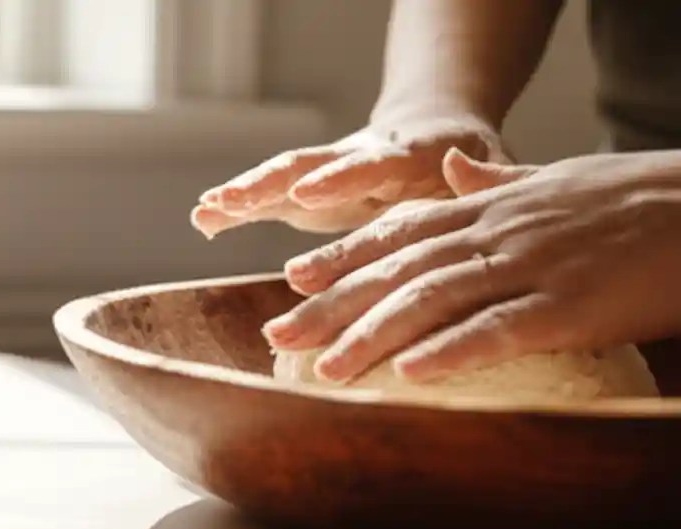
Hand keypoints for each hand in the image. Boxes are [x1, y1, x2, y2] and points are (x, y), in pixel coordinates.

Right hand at [190, 113, 507, 236]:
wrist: (437, 138)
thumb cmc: (476, 166)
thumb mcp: (497, 167)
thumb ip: (483, 176)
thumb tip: (460, 170)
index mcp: (409, 153)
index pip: (372, 163)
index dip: (340, 180)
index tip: (307, 196)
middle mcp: (359, 155)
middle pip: (312, 163)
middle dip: (271, 183)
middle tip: (235, 201)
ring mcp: (329, 172)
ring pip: (284, 176)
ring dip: (246, 194)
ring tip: (208, 209)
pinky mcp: (309, 192)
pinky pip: (269, 198)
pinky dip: (237, 208)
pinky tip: (202, 219)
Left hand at [261, 148, 680, 382]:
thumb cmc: (638, 201)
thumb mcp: (556, 182)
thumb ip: (499, 182)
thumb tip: (455, 171)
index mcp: (492, 208)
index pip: (400, 231)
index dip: (343, 254)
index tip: (295, 277)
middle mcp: (497, 234)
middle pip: (398, 269)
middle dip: (333, 303)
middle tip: (278, 333)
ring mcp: (530, 268)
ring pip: (433, 300)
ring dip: (373, 335)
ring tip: (324, 368)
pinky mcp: (569, 306)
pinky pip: (499, 330)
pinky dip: (451, 351)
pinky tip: (408, 374)